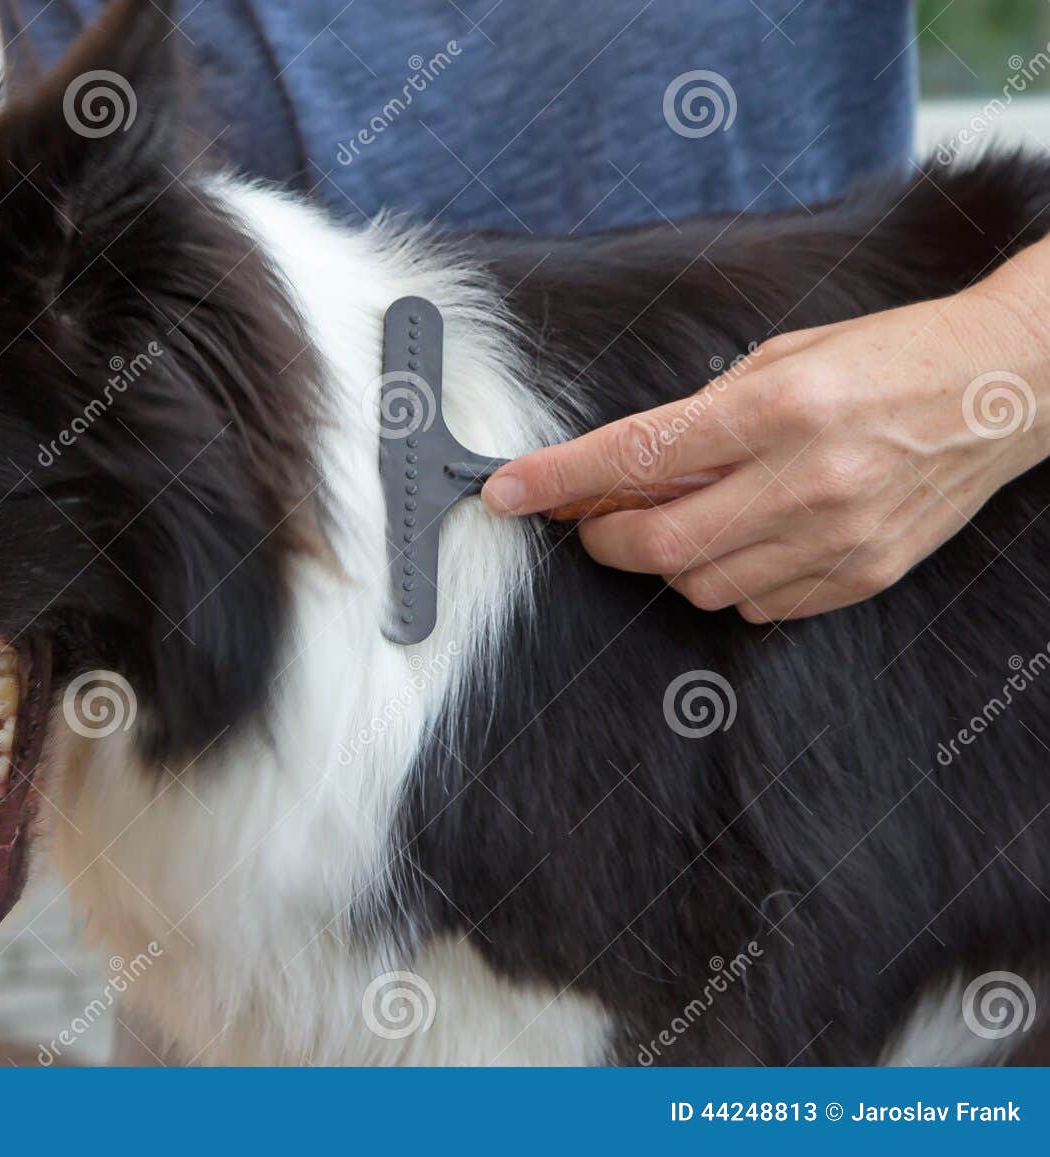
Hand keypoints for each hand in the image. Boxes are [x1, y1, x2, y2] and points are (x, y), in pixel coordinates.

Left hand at [481, 280, 1049, 621]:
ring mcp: (839, 536)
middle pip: (658, 546)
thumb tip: (621, 468)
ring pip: (702, 585)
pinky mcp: (865, 574)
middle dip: (603, 541)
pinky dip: (728, 581)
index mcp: (776, 408)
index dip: (555, 479)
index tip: (506, 490)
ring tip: (685, 518)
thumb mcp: (783, 357)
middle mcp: (806, 478)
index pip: (634, 456)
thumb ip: (700, 416)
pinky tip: (742, 540)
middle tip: (594, 521)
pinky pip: (760, 605)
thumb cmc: (889, 358)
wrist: (1006, 387)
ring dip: (667, 562)